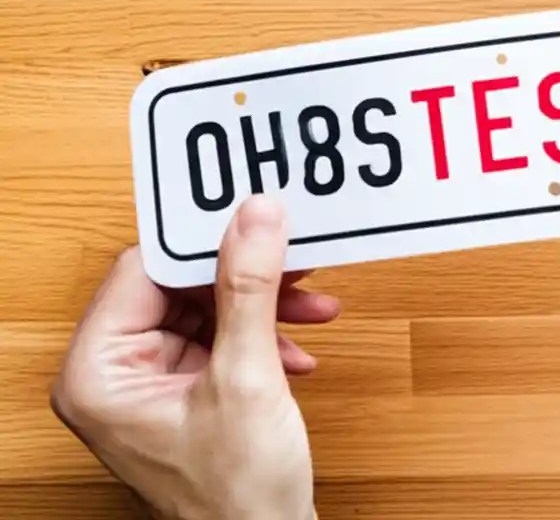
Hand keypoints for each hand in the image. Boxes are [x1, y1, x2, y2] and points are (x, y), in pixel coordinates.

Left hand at [51, 196, 339, 519]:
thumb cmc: (236, 496)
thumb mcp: (247, 379)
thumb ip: (249, 290)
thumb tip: (255, 217)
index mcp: (98, 372)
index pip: (143, 271)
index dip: (203, 245)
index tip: (255, 220)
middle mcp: (114, 375)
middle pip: (178, 287)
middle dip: (245, 278)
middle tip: (293, 258)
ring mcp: (150, 386)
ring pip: (207, 310)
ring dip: (263, 306)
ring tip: (311, 304)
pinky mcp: (186, 393)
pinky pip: (222, 339)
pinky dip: (264, 338)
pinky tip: (298, 350)